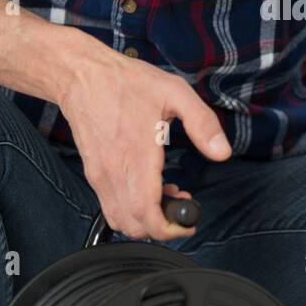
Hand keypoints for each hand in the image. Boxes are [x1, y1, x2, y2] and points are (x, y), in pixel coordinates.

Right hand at [59, 43, 230, 240]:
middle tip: (180, 203)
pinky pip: (110, 205)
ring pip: (120, 219)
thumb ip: (202, 123)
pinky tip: (147, 184)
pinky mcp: (93, 173)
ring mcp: (100, 175)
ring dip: (145, 218)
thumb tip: (222, 153)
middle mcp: (114, 172)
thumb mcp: (175, 92)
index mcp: (136, 155)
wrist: (83, 76)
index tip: (187, 221)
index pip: (146, 213)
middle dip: (161, 226)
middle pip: (133, 226)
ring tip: (166, 193)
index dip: (169, 229)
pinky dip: (131, 207)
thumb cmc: (127, 82)